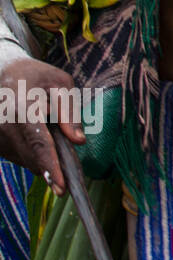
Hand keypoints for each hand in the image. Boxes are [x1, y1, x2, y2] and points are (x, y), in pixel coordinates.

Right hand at [0, 58, 83, 195]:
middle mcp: (4, 125)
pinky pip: (20, 158)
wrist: (2, 73)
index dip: (51, 165)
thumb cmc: (36, 76)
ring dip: (44, 158)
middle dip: (55, 166)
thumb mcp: (60, 83)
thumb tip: (78, 141)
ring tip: (47, 129)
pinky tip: (37, 135)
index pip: (38, 142)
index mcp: (22, 107)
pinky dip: (34, 154)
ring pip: (27, 161)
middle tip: (71, 168)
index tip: (61, 186)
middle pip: (34, 156)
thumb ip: (69, 111)